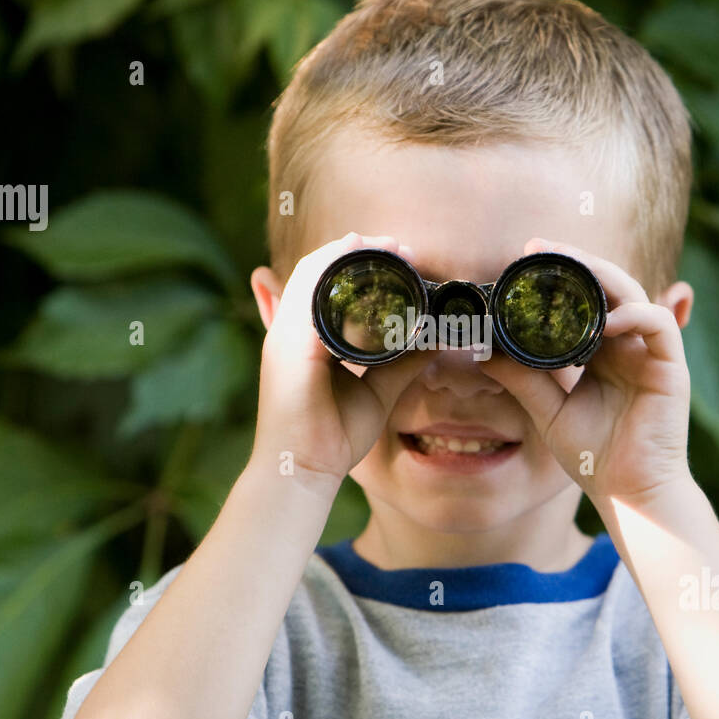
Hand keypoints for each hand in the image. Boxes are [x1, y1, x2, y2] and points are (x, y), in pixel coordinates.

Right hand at [251, 232, 428, 490]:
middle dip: (358, 251)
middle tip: (401, 246)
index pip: (326, 284)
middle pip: (318, 270)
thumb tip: (434, 339)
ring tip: (389, 247)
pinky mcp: (286, 349)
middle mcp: (289, 331)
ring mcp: (284, 337)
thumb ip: (401, 363)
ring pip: (311, 274)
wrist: (303, 472)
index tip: (403, 256)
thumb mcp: (377, 391)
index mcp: (306, 339)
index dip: (360, 263)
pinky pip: (305, 296)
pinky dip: (331, 273)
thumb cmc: (332, 438)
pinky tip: (358, 262)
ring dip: (348, 254)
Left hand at [477, 237, 693, 508]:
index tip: (523, 258)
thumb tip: (483, 350)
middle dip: (576, 261)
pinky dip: (632, 315)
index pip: (584, 298)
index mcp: (601, 350)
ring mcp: (650, 353)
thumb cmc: (593, 456)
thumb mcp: (546, 410)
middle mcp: (626, 344)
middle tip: (538, 248)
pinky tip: (604, 322)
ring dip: (602, 275)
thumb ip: (521, 378)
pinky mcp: (670, 367)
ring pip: (632, 294)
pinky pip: (657, 324)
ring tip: (567, 268)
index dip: (559, 274)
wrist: (627, 493)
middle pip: (608, 285)